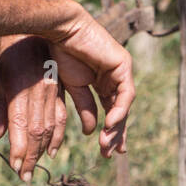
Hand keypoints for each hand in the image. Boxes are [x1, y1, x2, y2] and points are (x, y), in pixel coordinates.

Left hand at [0, 36, 67, 181]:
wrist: (32, 34)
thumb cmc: (9, 59)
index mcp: (20, 91)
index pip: (21, 128)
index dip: (20, 150)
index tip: (16, 169)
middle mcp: (39, 94)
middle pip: (36, 132)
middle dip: (30, 157)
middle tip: (25, 177)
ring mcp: (52, 93)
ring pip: (50, 127)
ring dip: (43, 150)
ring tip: (35, 167)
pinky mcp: (61, 91)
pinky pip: (62, 117)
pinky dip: (57, 136)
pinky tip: (51, 150)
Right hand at [47, 7, 133, 157]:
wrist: (60, 31)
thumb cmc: (60, 54)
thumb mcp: (73, 87)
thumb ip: (84, 108)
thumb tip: (90, 132)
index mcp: (102, 82)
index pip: (111, 111)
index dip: (110, 132)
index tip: (105, 152)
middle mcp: (114, 77)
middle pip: (119, 111)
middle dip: (116, 134)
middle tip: (111, 154)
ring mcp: (120, 70)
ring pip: (124, 106)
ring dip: (117, 127)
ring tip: (106, 145)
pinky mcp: (123, 64)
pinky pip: (126, 94)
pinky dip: (119, 111)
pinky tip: (109, 125)